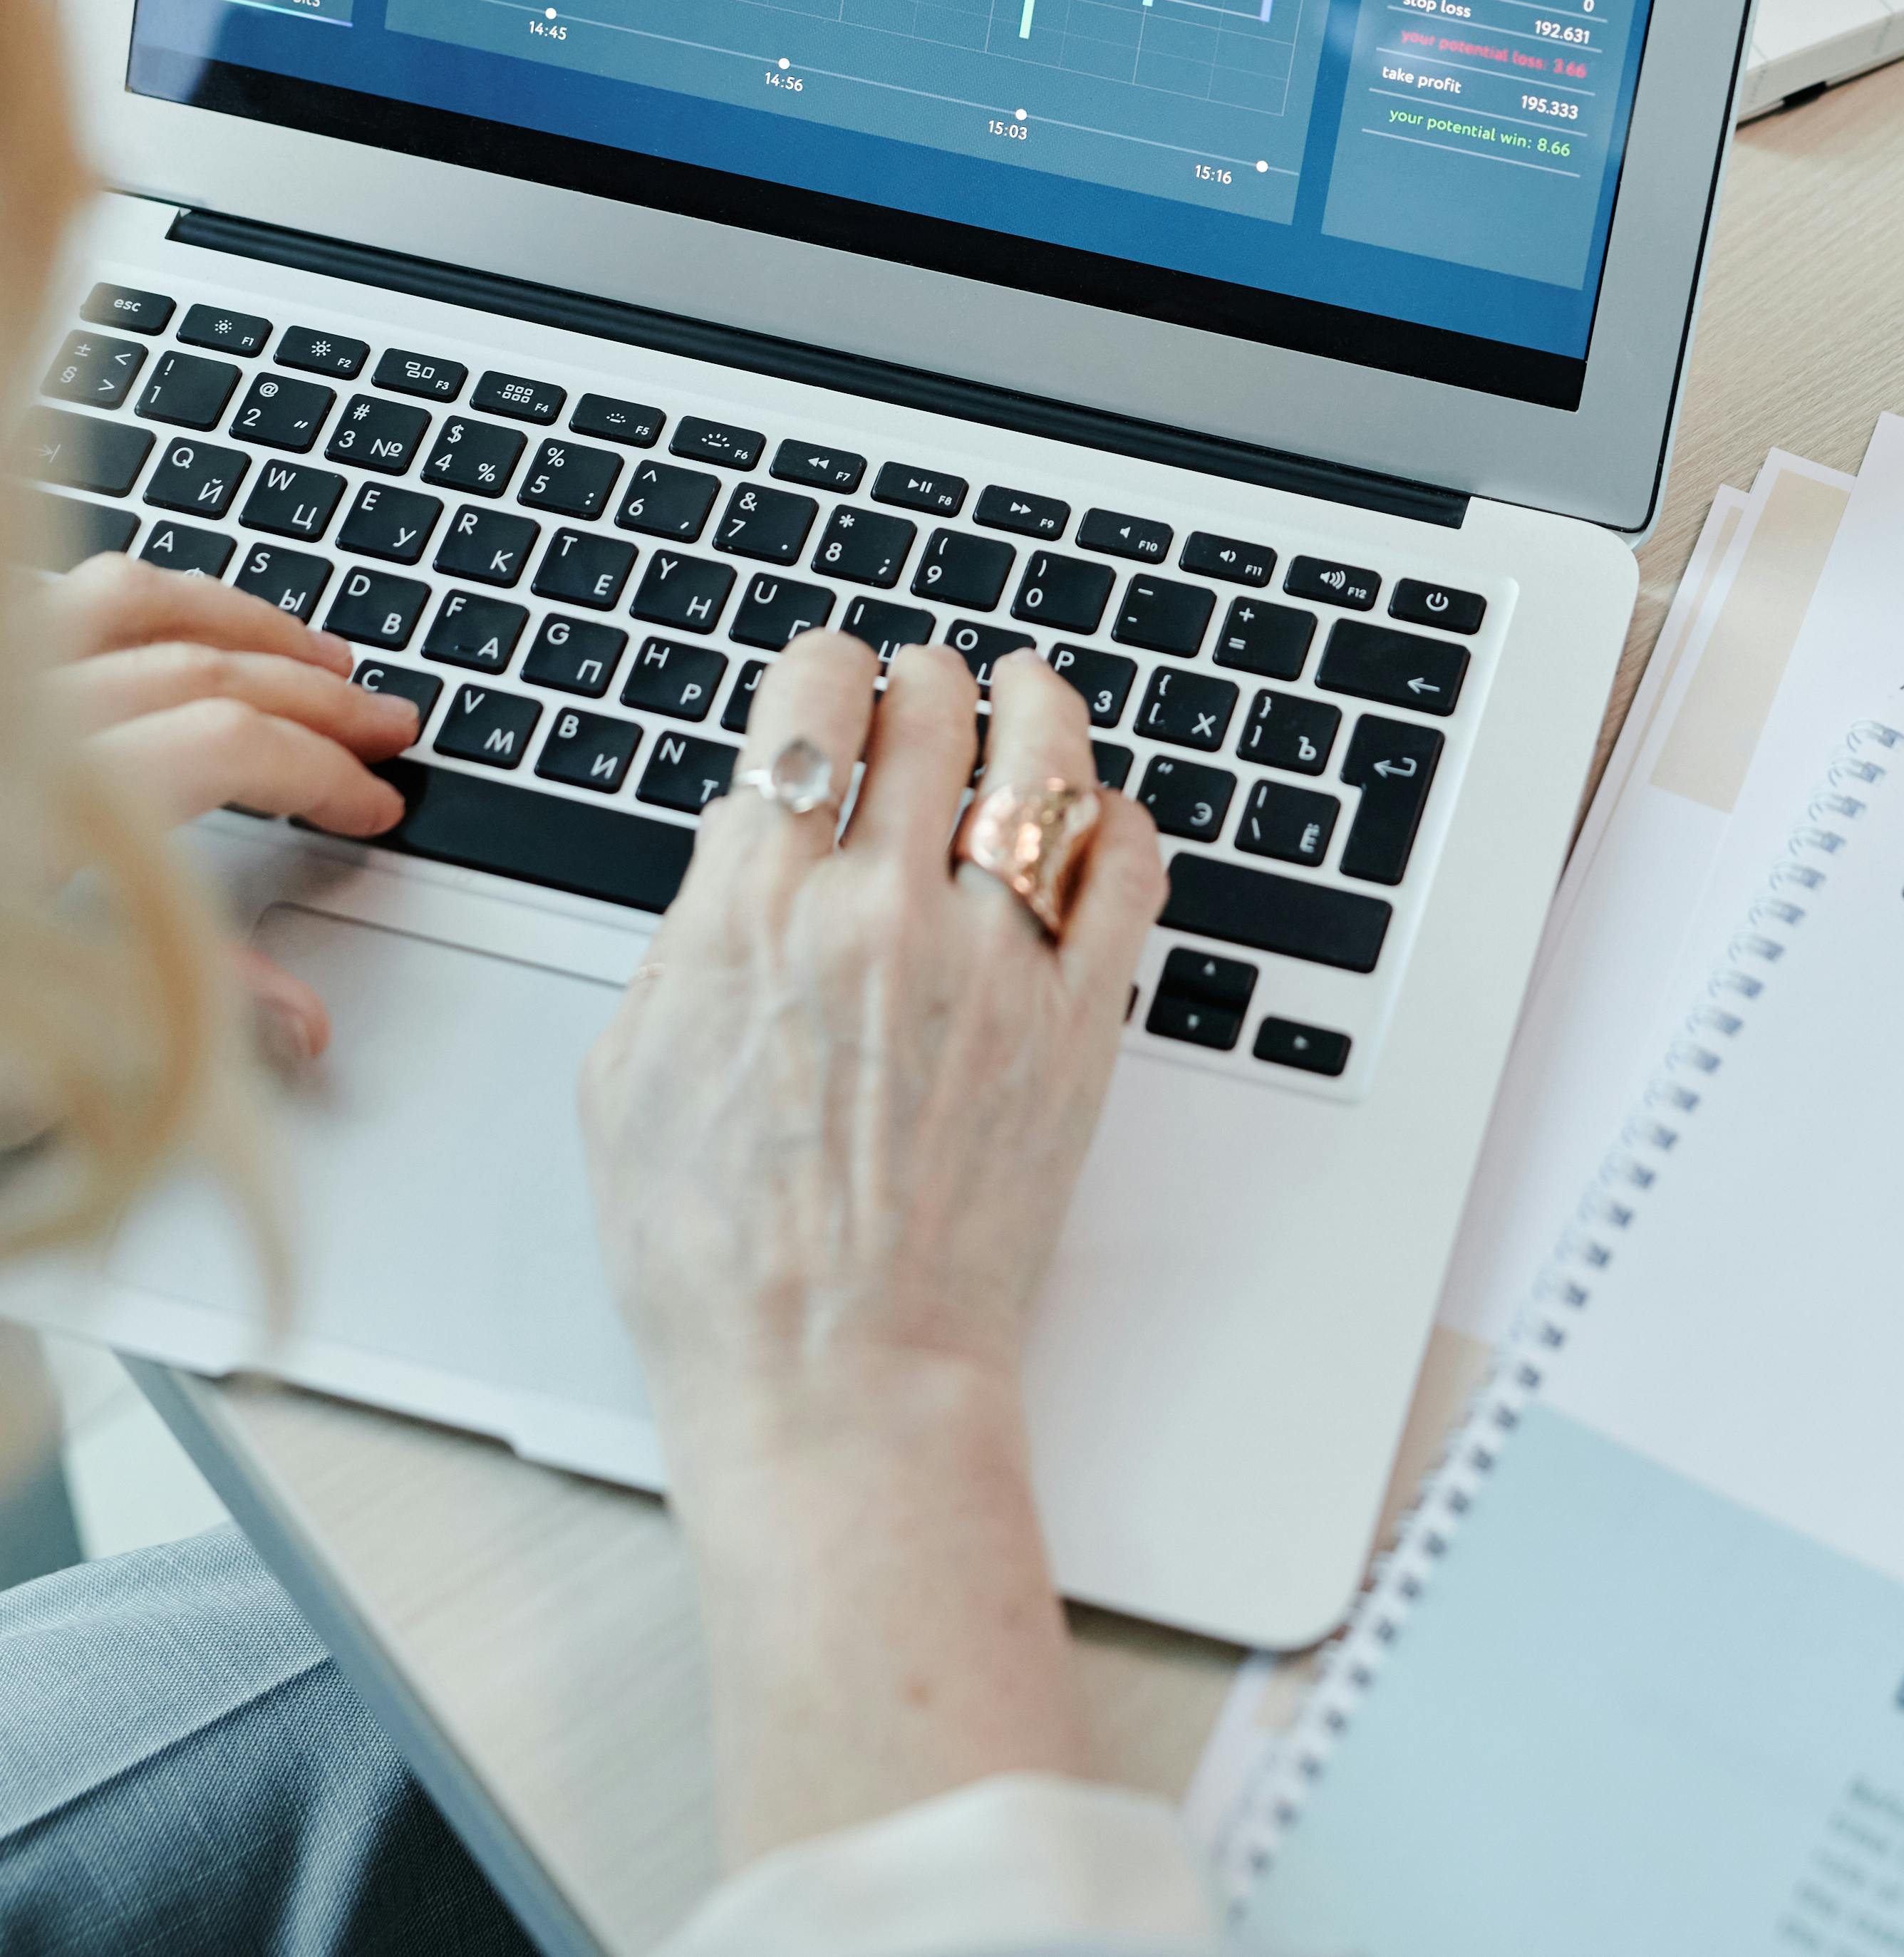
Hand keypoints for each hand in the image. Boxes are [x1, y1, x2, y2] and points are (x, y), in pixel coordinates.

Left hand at [42, 555, 414, 1061]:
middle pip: (193, 664)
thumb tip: (297, 1021)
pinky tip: (187, 633)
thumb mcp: (34, 1061)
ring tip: (314, 656)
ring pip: (129, 598)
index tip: (377, 810)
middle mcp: (14, 725)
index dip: (319, 773)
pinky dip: (150, 603)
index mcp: (37, 816)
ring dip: (240, 622)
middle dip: (311, 694)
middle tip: (389, 725)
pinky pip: (68, 599)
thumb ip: (174, 1016)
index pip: (223, 747)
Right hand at [580, 637, 1165, 1853]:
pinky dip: (1111, 816)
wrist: (836, 1382)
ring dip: (1027, 705)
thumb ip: (687, 938)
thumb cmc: (719, 1259)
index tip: (828, 681)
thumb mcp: (626, 1075)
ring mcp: (994, 961)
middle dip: (916, 682)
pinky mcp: (1079, 1019)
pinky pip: (1128, 863)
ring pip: (1042, 755)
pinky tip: (1086, 816)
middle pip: (926, 705)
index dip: (821, 670)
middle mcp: (878, 913)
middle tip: (917, 698)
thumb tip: (738, 853)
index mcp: (753, 914)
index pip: (807, 703)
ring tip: (1019, 699)